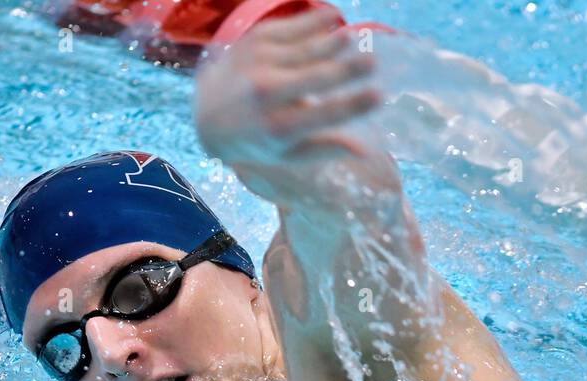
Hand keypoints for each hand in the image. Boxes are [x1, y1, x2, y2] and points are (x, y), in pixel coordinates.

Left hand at [194, 8, 382, 208]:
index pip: (322, 115)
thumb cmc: (259, 138)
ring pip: (304, 49)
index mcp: (279, 127)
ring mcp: (258, 63)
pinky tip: (332, 19)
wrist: (208, 112)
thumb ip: (325, 149)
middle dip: (346, 70)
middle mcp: (266, 93)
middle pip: (314, 79)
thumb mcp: (288, 154)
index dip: (352, 106)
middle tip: (373, 62)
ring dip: (331, 43)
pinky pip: (291, 28)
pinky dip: (312, 23)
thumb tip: (366, 152)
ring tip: (354, 38)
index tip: (378, 96)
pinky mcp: (254, 40)